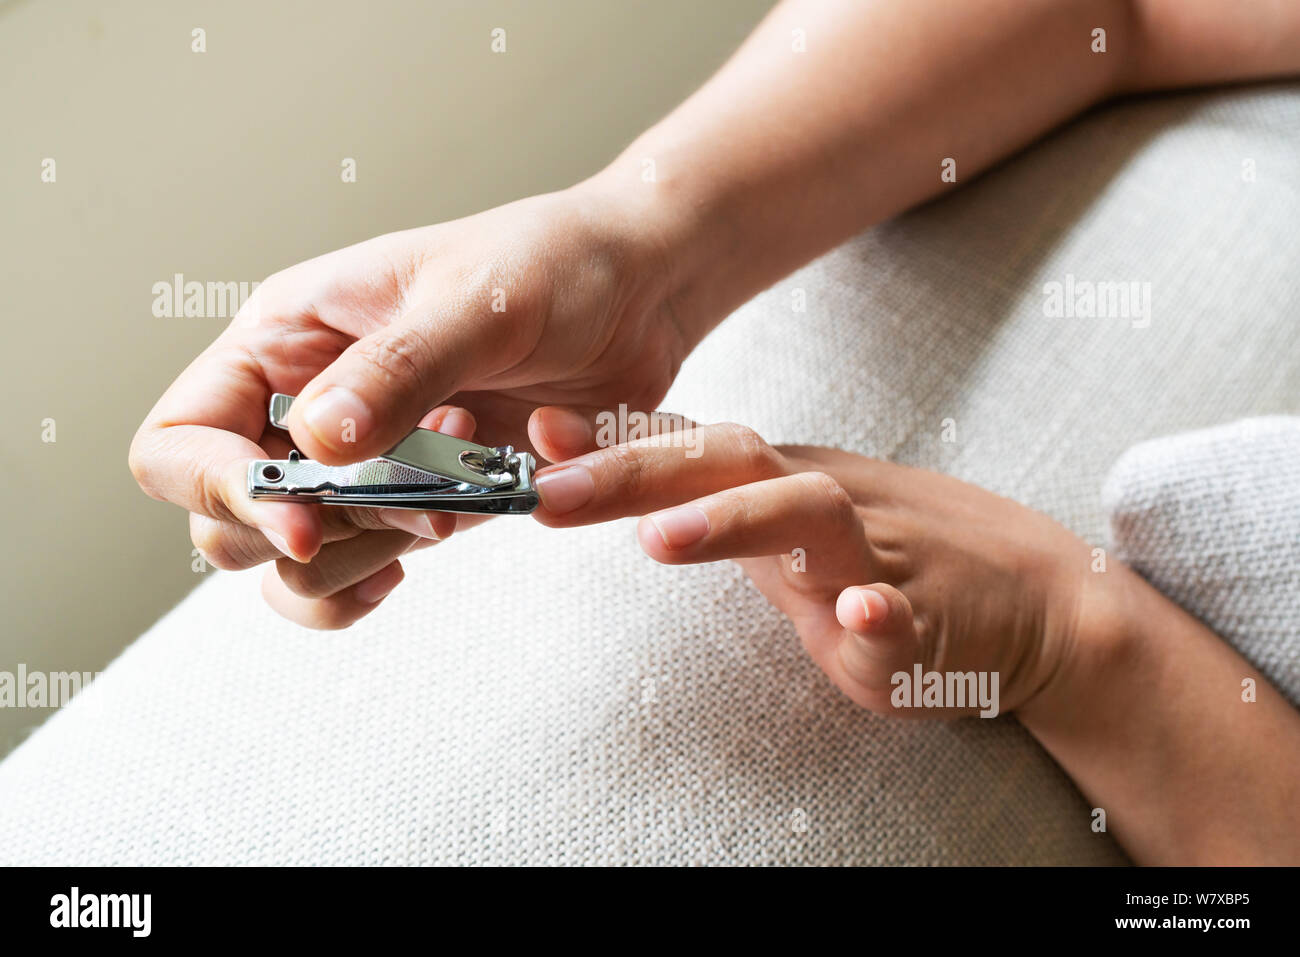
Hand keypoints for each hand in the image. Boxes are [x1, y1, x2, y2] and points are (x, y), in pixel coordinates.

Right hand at [129, 185, 682, 626]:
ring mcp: (359, 462)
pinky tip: (416, 560)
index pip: (180, 437)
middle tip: (407, 503)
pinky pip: (352, 570)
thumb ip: (397, 371)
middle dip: (304, 533)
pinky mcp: (415, 500)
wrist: (635, 292)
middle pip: (225, 518)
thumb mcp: (474, 301)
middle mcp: (306, 405)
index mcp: (289, 339)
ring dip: (354, 560)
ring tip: (445, 511)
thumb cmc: (552, 264)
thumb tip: (318, 446)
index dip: (215, 489)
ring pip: (289, 562)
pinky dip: (368, 585)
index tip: (302, 519)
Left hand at [526, 408, 1100, 717]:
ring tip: (661, 540)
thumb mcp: (783, 516)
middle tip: (551, 492)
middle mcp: (819, 499)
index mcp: (778, 480)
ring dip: (732, 522)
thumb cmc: (884, 553)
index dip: (609, 442)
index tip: (531, 437)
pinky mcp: (929, 615)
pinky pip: (907, 611)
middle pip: (726, 460)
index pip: (686, 447)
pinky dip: (883, 614)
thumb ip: (700, 498)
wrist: (1028, 594)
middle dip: (634, 473)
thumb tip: (596, 473)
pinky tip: (861, 618)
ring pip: (806, 515)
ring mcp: (876, 551)